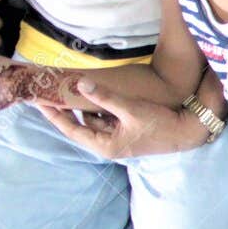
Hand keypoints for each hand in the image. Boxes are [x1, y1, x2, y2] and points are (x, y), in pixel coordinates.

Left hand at [34, 78, 210, 157]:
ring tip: (68, 87)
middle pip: (80, 125)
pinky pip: (106, 117)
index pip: (71, 130)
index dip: (54, 115)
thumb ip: (105, 97)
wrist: (187, 132)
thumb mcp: (131, 109)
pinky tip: (92, 91)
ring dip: (83, 105)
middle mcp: (108, 144)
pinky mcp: (126, 130)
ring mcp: (117, 137)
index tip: (40, 101)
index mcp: (105, 145)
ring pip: (93, 119)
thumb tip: (81, 83)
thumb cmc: (160, 125)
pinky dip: (98, 106)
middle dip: (67, 108)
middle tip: (51, 90)